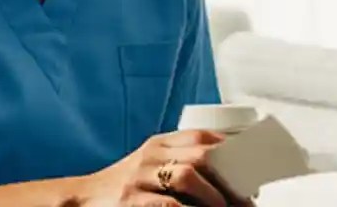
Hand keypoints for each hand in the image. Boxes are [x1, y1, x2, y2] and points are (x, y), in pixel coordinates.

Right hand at [79, 130, 254, 206]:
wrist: (83, 199)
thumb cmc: (124, 188)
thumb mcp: (148, 167)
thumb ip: (178, 163)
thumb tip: (227, 180)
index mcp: (157, 145)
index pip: (200, 135)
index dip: (231, 148)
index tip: (253, 167)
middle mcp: (150, 156)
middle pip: (199, 154)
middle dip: (230, 177)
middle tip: (248, 199)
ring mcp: (140, 179)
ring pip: (187, 176)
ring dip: (214, 196)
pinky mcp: (132, 203)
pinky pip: (168, 205)